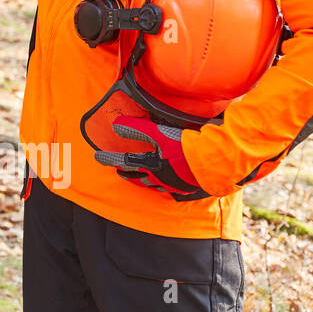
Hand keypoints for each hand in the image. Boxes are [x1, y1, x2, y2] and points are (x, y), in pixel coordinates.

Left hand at [94, 117, 209, 201]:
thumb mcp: (160, 133)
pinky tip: (162, 181)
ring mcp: (172, 183)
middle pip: (137, 177)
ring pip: (151, 184)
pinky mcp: (184, 186)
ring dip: (141, 180)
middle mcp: (159, 177)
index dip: (110, 158)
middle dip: (125, 173)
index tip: (97, 157)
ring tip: (137, 176)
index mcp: (151, 165)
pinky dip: (159, 183)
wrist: (215, 162)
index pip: (124, 161)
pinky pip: (167, 186)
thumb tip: (114, 125)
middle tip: (117, 171)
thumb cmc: (186, 146)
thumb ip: (136, 129)